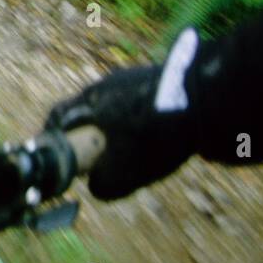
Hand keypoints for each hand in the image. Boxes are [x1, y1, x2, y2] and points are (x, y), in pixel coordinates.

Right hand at [46, 63, 197, 199]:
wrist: (206, 100)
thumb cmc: (154, 136)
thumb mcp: (123, 173)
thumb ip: (102, 184)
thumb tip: (96, 185)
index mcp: (88, 101)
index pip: (57, 119)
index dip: (57, 141)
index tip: (66, 159)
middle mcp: (104, 84)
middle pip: (86, 113)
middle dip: (91, 137)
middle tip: (105, 159)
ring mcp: (131, 78)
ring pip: (113, 108)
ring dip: (119, 129)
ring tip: (140, 151)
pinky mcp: (157, 78)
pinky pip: (138, 103)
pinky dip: (143, 121)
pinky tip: (161, 137)